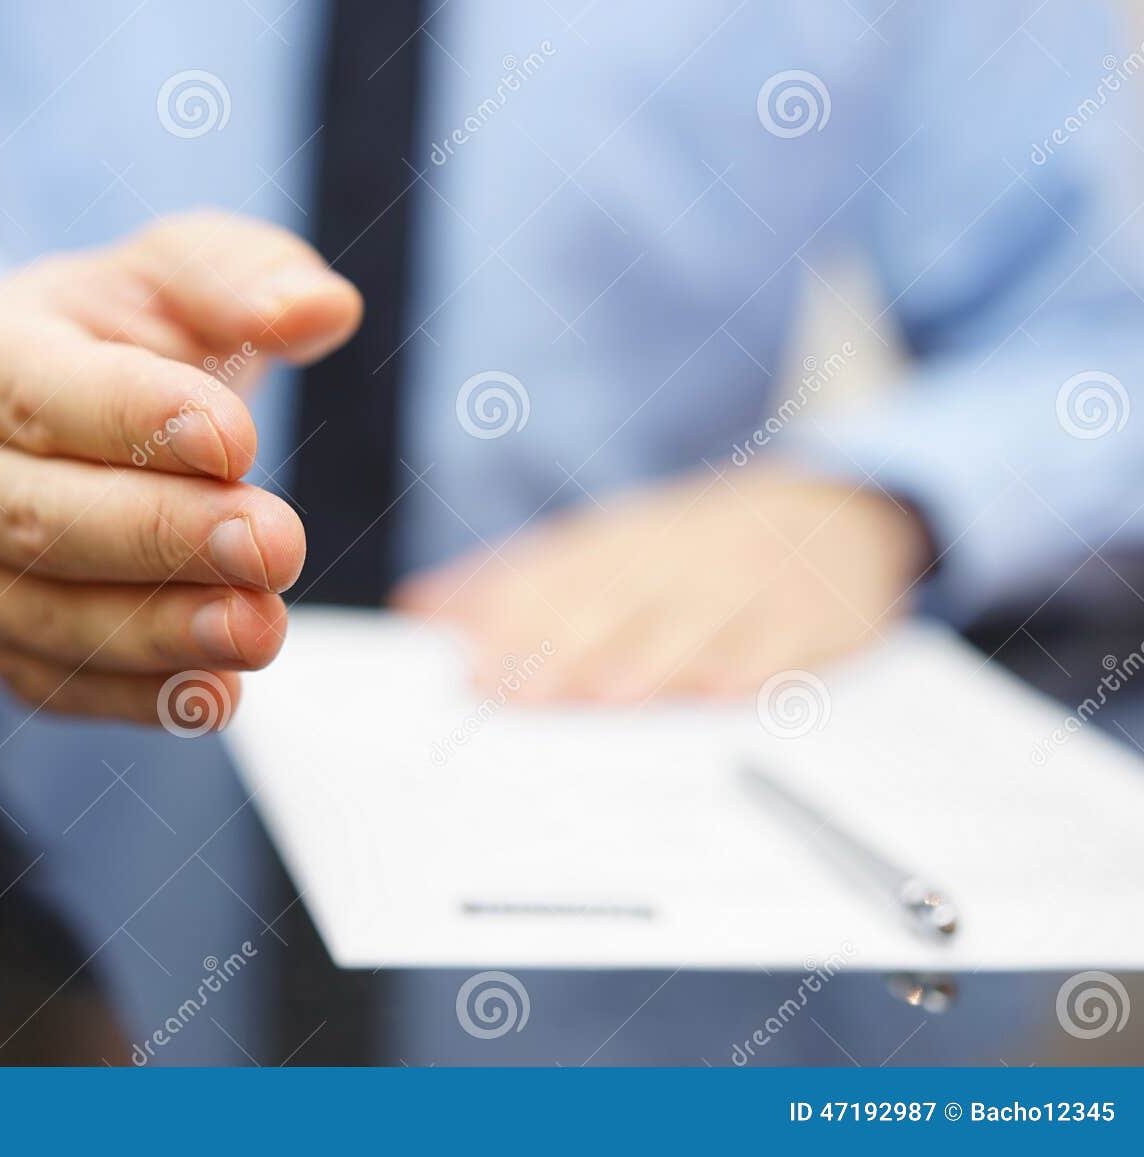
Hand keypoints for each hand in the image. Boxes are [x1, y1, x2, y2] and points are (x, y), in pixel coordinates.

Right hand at [0, 211, 361, 726]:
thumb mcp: (176, 276)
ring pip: (48, 615)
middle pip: (42, 516)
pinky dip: (140, 698)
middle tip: (276, 544)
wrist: (66, 422)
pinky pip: (62, 684)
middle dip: (165, 537)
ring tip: (261, 629)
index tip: (237, 440)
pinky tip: (217, 694)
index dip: (137, 419)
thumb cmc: (127, 340)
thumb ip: (244, 277)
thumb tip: (322, 308)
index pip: (44, 392)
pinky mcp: (7, 645)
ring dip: (161, 631)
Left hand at [391, 468, 931, 702]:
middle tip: (516, 693)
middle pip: (619, 604)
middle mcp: (681, 559)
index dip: (513, 621)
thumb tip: (421, 606)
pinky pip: (790, 638)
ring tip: (608, 694)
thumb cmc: (700, 546)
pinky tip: (727, 688)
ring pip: (696, 622)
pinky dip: (762, 661)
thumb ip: (517, 579)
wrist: (841, 512)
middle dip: (564, 649)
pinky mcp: (814, 614)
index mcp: (626, 541)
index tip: (469, 665)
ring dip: (652, 658)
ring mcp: (750, 584)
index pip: (561, 578)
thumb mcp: (609, 546)